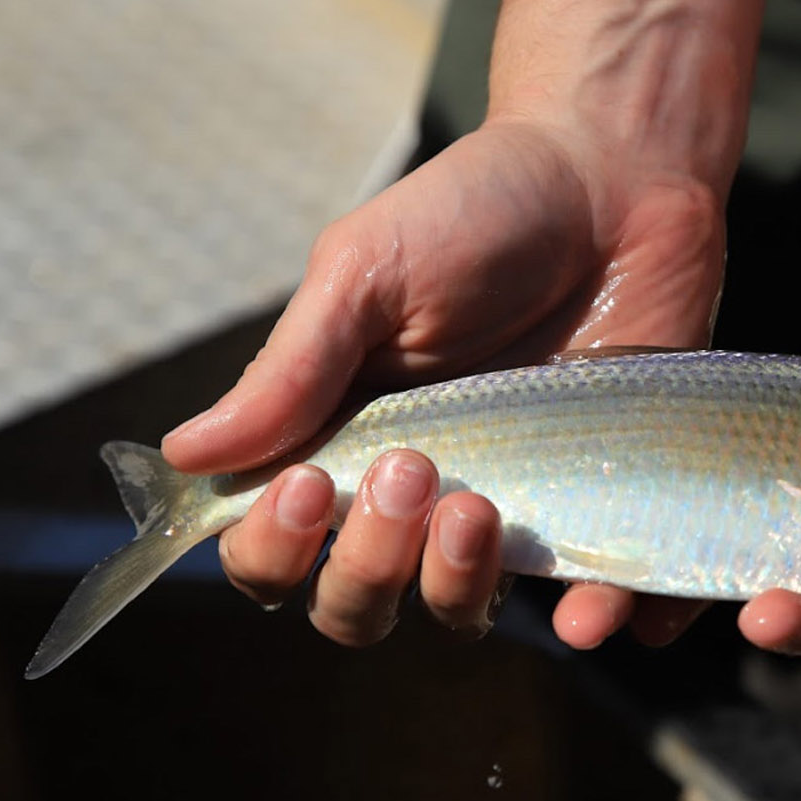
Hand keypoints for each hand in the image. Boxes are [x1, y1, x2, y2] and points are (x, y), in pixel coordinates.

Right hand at [162, 120, 721, 647]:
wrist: (614, 177)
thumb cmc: (476, 212)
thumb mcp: (367, 272)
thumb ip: (291, 370)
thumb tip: (186, 458)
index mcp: (341, 441)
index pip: (275, 549)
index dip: (271, 548)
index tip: (303, 486)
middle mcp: (417, 493)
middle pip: (359, 602)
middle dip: (367, 565)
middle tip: (411, 470)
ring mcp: (510, 506)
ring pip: (460, 614)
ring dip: (454, 589)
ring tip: (479, 507)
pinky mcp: (598, 503)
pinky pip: (596, 602)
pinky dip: (595, 624)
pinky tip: (588, 612)